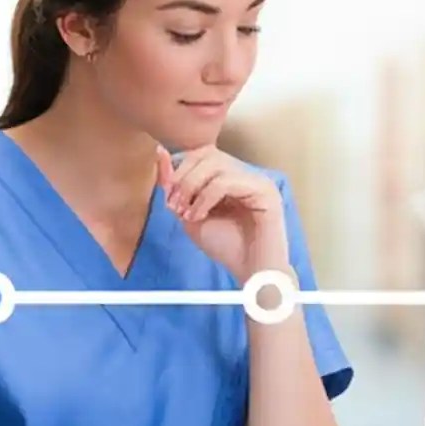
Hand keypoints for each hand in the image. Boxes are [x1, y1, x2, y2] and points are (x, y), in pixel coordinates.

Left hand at [156, 144, 288, 281]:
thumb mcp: (190, 214)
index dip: (178, 169)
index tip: (169, 198)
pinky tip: (200, 216)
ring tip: (187, 213)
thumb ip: (175, 189)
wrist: (251, 272)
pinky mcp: (265, 191)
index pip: (200, 153)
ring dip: (192, 187)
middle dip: (183, 177)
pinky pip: (227, 181)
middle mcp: (246, 173)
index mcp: (232, 176)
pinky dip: (206, 198)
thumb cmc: (226, 247)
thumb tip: (159, 153)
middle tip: (176, 206)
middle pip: (206, 153)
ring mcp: (257, 180)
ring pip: (215, 163)